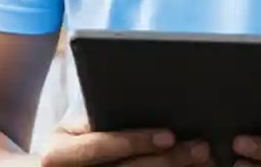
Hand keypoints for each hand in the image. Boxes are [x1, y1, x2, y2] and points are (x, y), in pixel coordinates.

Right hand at [41, 116, 210, 166]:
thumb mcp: (74, 128)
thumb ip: (99, 121)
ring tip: (202, 160)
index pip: (99, 148)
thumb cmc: (73, 141)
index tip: (168, 135)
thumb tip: (145, 100)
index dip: (134, 141)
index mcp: (58, 155)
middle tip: (199, 148)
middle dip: (167, 160)